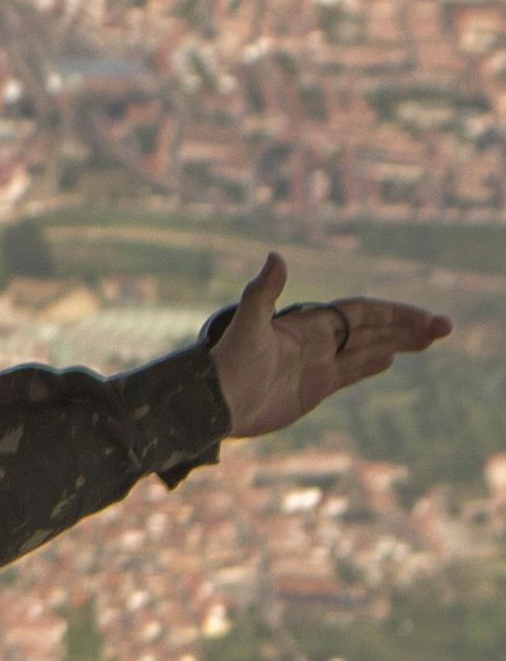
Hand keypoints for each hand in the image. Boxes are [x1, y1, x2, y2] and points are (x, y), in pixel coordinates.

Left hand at [210, 254, 448, 439]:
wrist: (216, 404)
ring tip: (432, 340)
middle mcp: (318, 341)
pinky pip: (350, 372)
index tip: (424, 318)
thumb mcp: (248, 326)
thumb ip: (263, 292)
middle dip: (408, 327)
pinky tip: (390, 359)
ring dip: (399, 343)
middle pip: (372, 329)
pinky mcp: (314, 387)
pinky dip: (371, 364)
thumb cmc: (229, 364)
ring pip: (368, 349)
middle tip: (445, 328)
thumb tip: (275, 255)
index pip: (361, 313)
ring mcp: (318, 364)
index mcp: (309, 324)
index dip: (393, 313)